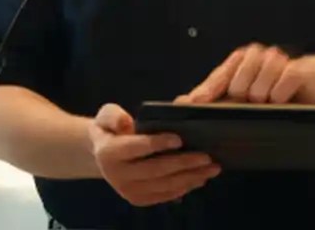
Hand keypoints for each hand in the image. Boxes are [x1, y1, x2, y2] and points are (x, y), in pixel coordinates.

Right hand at [87, 103, 220, 206]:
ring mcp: (128, 191)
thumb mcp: (107, 115)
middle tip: (206, 156)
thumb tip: (127, 123)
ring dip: (190, 178)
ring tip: (211, 168)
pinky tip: (200, 177)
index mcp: (108, 153)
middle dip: (183, 163)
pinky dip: (185, 186)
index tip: (179, 138)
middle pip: (155, 170)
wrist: (102, 152)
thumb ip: (114, 116)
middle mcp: (116, 176)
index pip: (135, 148)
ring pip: (164, 185)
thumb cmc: (110, 128)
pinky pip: (165, 194)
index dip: (157, 143)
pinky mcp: (139, 199)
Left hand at [177, 45, 314, 104]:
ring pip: (259, 83)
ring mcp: (277, 61)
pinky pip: (285, 81)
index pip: (218, 77)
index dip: (206, 92)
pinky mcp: (299, 69)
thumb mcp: (245, 96)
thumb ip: (215, 98)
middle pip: (237, 82)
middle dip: (240, 98)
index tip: (193, 105)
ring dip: (261, 96)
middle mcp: (255, 57)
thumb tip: (181, 103)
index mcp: (239, 61)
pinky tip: (281, 100)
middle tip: (248, 104)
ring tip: (267, 102)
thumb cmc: (275, 90)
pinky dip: (280, 94)